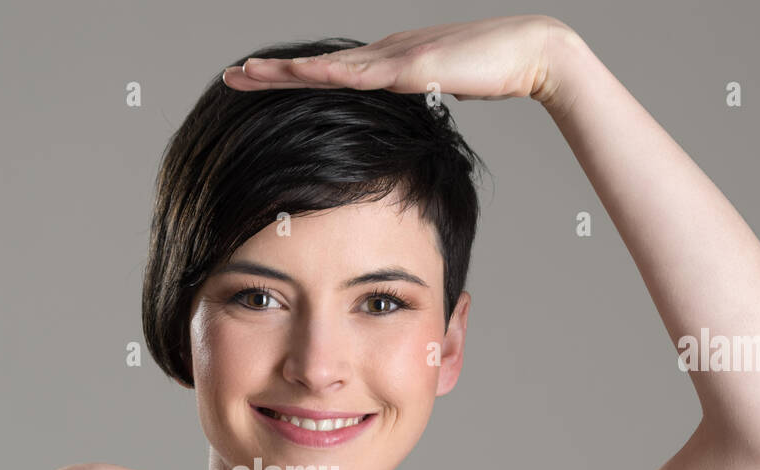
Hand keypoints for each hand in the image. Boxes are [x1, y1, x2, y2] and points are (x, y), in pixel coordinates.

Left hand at [221, 15, 574, 104]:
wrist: (529, 53)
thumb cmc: (492, 73)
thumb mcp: (441, 94)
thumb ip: (417, 104)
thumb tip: (402, 127)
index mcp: (386, 64)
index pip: (327, 74)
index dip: (290, 78)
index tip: (255, 83)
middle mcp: (383, 54)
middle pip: (316, 66)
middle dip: (272, 72)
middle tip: (230, 75)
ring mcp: (395, 57)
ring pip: (328, 66)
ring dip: (287, 71)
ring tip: (248, 74)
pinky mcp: (412, 66)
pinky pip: (363, 74)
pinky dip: (329, 75)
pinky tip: (301, 76)